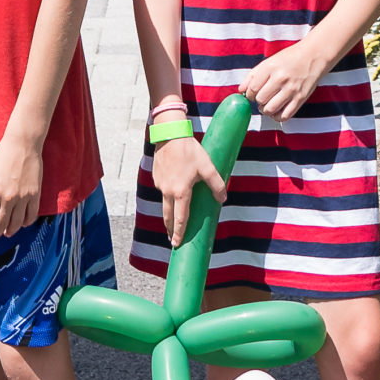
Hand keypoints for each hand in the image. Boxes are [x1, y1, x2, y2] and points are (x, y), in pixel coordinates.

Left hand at [0, 131, 43, 239]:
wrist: (22, 144)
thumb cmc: (1, 155)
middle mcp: (8, 197)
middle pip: (2, 223)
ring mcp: (23, 197)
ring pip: (17, 222)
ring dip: (11, 231)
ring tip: (7, 233)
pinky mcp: (35, 195)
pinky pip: (32, 214)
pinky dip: (27, 222)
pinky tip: (23, 224)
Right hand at [151, 130, 226, 248]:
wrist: (170, 134)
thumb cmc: (190, 151)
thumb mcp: (207, 167)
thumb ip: (216, 184)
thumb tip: (222, 198)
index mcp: (181, 193)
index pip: (180, 219)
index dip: (180, 233)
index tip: (177, 244)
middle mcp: (167, 191)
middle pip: (167, 216)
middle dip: (170, 229)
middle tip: (172, 239)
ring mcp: (160, 184)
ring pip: (164, 201)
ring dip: (169, 211)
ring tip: (173, 216)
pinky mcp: (156, 176)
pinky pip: (162, 189)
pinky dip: (167, 193)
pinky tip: (173, 188)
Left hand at [237, 39, 333, 123]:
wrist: (314, 56)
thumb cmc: (289, 58)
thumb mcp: (269, 61)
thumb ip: (252, 75)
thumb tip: (241, 91)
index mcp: (270, 68)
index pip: (252, 88)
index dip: (249, 95)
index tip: (252, 94)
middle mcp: (280, 79)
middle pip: (260, 100)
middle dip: (258, 102)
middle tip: (261, 98)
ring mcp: (291, 90)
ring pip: (270, 110)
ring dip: (266, 110)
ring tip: (267, 105)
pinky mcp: (301, 99)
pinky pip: (285, 116)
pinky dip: (278, 117)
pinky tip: (277, 111)